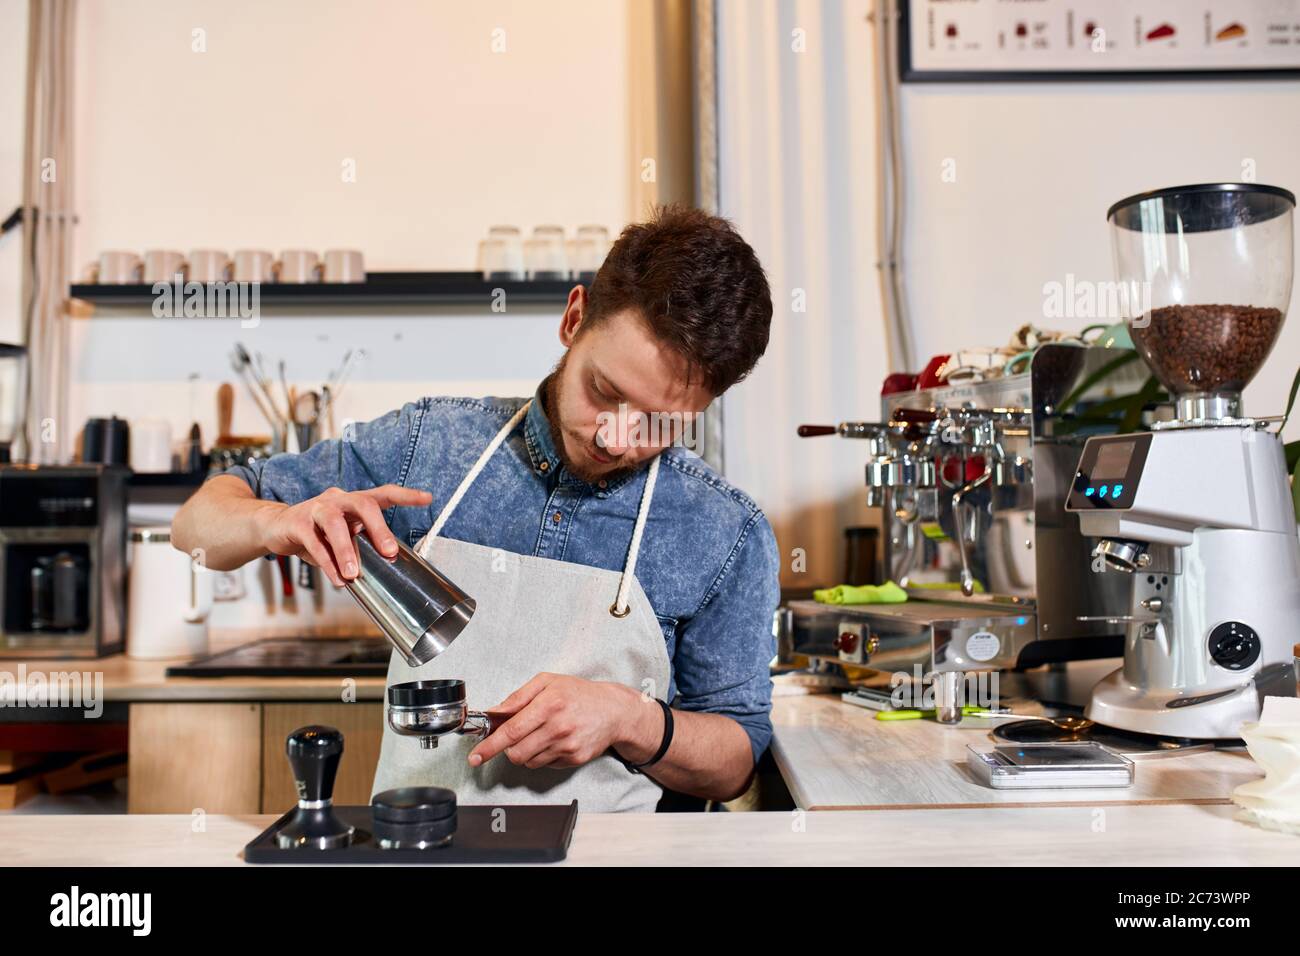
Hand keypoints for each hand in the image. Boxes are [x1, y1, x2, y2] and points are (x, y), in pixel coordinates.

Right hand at [259, 484, 431, 586]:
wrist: (276, 527)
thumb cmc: (318, 532)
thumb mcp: (343, 536)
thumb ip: (361, 545)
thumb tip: (386, 565)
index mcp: (353, 501)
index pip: (383, 493)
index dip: (405, 494)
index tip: (427, 498)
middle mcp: (338, 499)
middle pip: (362, 504)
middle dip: (378, 528)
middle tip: (389, 552)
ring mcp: (316, 508)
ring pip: (334, 523)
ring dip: (346, 550)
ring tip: (353, 574)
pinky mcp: (297, 522)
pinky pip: (313, 542)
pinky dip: (326, 562)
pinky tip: (336, 579)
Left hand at [468, 673, 641, 769]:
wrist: (614, 711)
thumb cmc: (579, 693)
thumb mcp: (547, 682)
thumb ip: (518, 697)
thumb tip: (495, 712)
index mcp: (548, 704)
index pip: (511, 731)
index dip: (489, 746)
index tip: (476, 756)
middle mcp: (558, 727)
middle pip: (516, 753)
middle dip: (509, 749)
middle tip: (515, 737)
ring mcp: (567, 746)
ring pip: (529, 762)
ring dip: (526, 752)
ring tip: (540, 734)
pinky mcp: (574, 759)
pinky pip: (545, 765)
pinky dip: (543, 755)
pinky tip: (554, 741)